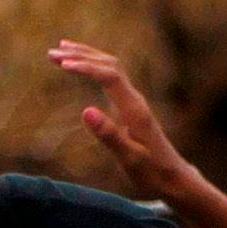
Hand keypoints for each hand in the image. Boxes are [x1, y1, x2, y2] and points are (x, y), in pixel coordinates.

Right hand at [55, 39, 191, 199]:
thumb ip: (109, 135)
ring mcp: (134, 102)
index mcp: (135, 110)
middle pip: (110, 66)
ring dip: (87, 57)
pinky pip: (112, 77)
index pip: (110, 77)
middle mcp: (135, 100)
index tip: (63, 64)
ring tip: (60, 50)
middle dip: (82, 56)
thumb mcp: (129, 159)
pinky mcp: (131, 106)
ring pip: (111, 68)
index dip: (86, 67)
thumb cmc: (152, 172)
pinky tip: (82, 65)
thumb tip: (86, 110)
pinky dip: (94, 67)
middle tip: (52, 53)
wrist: (174, 177)